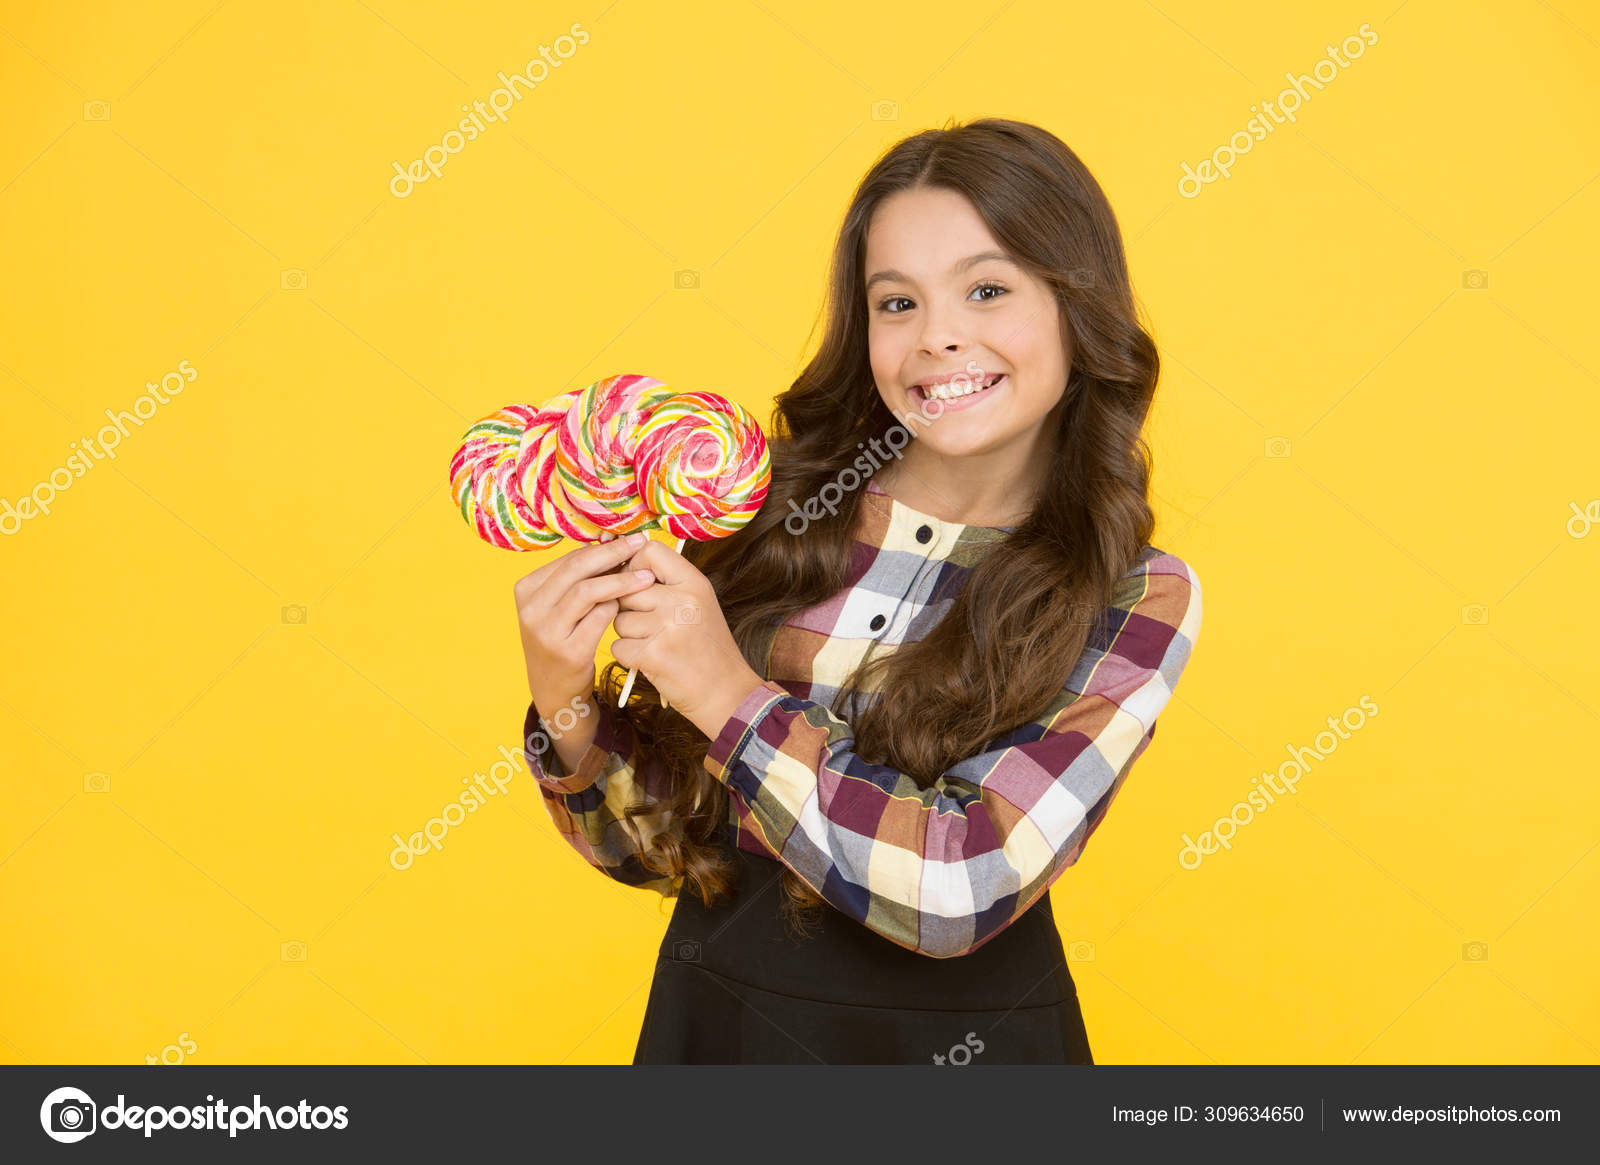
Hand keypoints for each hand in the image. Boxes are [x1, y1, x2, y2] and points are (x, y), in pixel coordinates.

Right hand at [514, 531, 655, 719]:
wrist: (554, 689)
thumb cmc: (562, 639)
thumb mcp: (556, 608)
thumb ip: (575, 580)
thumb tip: (611, 544)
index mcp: (526, 590)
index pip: (568, 559)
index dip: (602, 548)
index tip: (629, 540)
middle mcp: (531, 610)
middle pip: (577, 568)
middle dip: (613, 554)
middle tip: (641, 545)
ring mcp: (547, 632)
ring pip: (587, 591)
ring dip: (621, 580)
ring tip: (646, 577)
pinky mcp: (568, 652)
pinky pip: (599, 618)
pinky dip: (617, 607)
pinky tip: (631, 605)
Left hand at [611, 539, 765, 737]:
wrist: (725, 692)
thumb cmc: (707, 646)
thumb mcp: (699, 603)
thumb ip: (667, 581)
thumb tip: (623, 564)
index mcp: (694, 583)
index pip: (650, 551)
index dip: (636, 566)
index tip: (640, 583)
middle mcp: (681, 600)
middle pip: (626, 589)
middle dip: (630, 608)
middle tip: (655, 625)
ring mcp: (666, 627)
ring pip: (619, 619)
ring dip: (630, 634)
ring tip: (657, 643)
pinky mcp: (651, 654)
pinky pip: (617, 645)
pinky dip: (629, 655)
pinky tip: (652, 660)